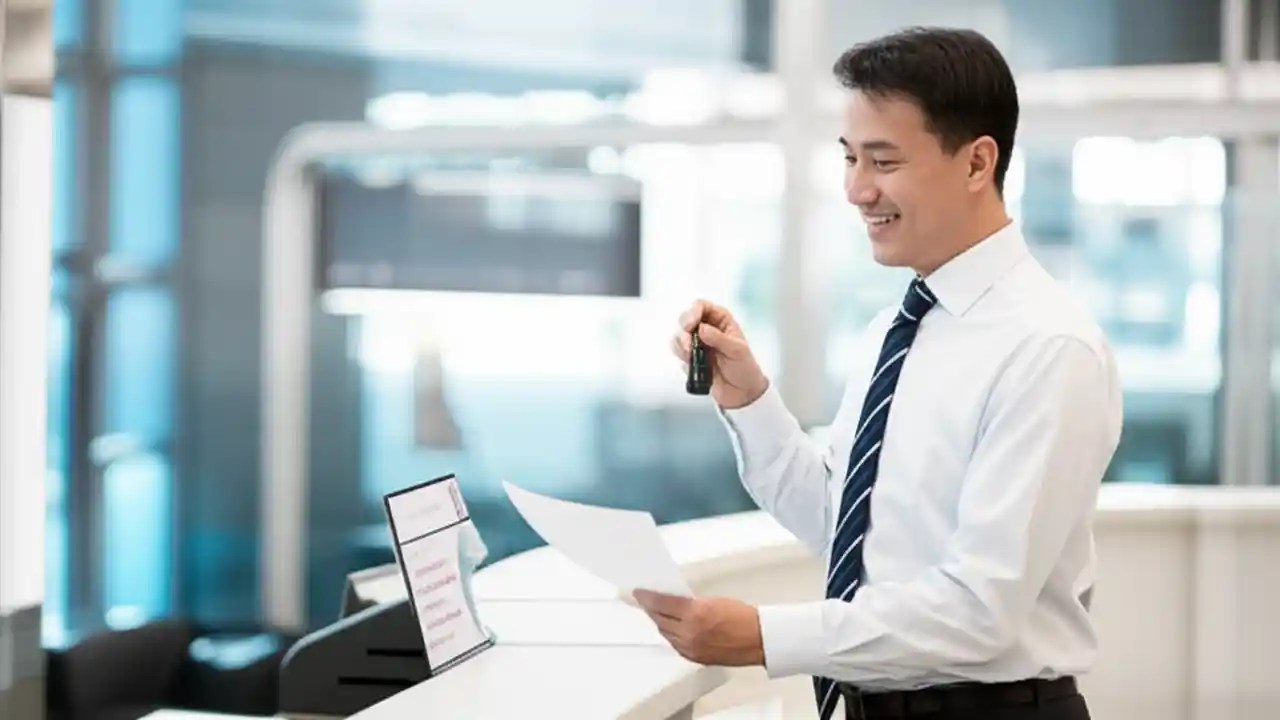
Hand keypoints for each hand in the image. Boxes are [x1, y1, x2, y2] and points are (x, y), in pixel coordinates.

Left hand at [633, 589, 764, 666]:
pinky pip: (675, 645)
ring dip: (660, 622)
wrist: (758, 639)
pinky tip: (671, 629)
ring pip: (666, 633)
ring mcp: (691, 647)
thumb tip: (674, 604)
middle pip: (660, 620)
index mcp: (695, 613)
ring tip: (657, 614)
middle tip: (645, 602)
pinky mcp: (695, 658)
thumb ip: (691, 604)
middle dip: (651, 610)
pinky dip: (671, 635)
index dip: (648, 598)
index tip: (639, 593)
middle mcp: (689, 632)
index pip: (662, 604)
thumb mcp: (713, 601)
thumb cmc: (742, 617)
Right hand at [670, 299, 767, 409]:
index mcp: (721, 321)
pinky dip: (680, 354)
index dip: (693, 312)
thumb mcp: (737, 351)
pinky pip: (677, 350)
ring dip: (681, 343)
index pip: (702, 306)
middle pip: (686, 318)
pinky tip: (690, 362)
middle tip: (688, 344)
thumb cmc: (745, 368)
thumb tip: (701, 328)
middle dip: (684, 329)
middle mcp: (707, 328)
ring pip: (679, 334)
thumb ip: (719, 338)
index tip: (691, 325)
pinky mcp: (690, 357)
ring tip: (691, 356)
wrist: (742, 393)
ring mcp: (697, 343)